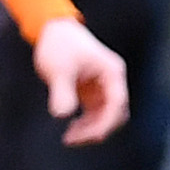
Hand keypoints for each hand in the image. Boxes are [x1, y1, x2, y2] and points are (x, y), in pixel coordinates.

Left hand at [35, 17, 129, 145]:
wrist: (52, 30)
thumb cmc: (58, 45)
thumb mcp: (58, 69)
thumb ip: (62, 92)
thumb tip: (62, 115)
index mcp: (112, 72)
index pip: (117, 104)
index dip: (104, 124)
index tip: (84, 135)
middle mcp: (112, 81)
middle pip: (116, 114)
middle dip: (97, 130)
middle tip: (71, 139)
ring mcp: (104, 87)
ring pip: (106, 117)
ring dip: (91, 130)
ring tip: (68, 137)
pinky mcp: (93, 92)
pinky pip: (96, 114)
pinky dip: (86, 124)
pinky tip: (71, 129)